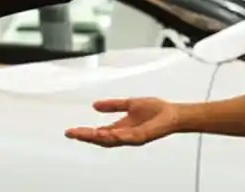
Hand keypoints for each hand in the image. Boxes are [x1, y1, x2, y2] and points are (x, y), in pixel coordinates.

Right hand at [64, 97, 180, 147]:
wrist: (173, 114)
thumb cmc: (156, 111)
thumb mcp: (130, 104)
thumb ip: (113, 105)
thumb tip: (95, 105)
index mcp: (121, 128)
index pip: (99, 133)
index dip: (85, 132)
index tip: (71, 131)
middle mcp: (124, 135)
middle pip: (100, 139)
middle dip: (85, 137)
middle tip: (71, 134)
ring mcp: (132, 138)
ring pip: (110, 140)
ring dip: (96, 137)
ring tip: (82, 134)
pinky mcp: (141, 137)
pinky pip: (126, 138)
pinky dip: (115, 136)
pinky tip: (106, 133)